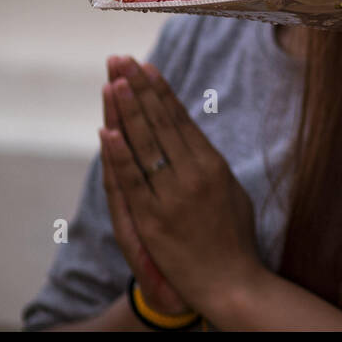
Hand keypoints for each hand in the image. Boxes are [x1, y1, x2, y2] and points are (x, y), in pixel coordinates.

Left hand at [98, 56, 263, 317]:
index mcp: (212, 164)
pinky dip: (118, 155)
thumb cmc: (234, 236)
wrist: (230, 281)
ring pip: (144, 145)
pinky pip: (132, 181)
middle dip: (138, 89)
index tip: (146, 67)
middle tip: (122, 60)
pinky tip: (106, 131)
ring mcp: (171, 196)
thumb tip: (192, 137)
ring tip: (112, 81)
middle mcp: (192, 174)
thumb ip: (210, 164)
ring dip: (126, 111)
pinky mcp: (152, 219)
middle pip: (159, 123)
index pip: (180, 118)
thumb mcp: (231, 190)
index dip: (160, 91)